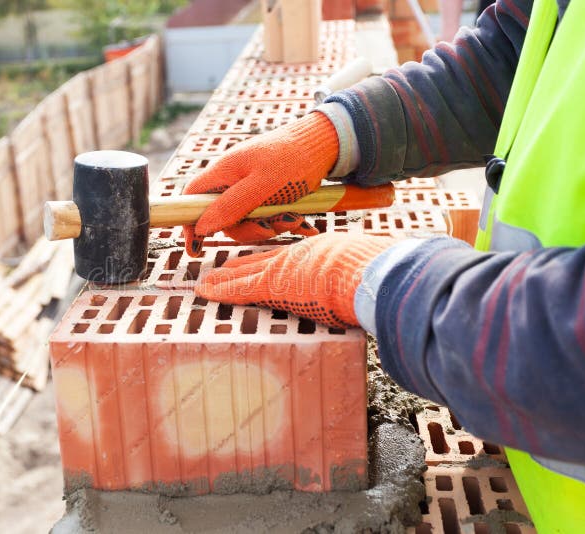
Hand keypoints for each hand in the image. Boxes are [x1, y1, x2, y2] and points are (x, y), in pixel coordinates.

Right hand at [183, 112, 338, 255]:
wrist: (325, 144)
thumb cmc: (294, 159)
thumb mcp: (262, 186)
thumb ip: (230, 206)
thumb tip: (201, 227)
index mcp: (224, 171)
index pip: (191, 197)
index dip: (190, 223)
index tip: (196, 248)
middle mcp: (233, 180)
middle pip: (222, 217)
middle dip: (247, 229)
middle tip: (270, 227)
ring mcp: (250, 187)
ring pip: (247, 221)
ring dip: (270, 226)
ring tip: (293, 218)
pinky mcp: (267, 193)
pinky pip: (266, 216)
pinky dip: (282, 221)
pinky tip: (300, 219)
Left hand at [195, 233, 396, 327]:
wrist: (367, 272)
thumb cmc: (375, 271)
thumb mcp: (368, 265)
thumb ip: (363, 272)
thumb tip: (380, 280)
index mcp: (318, 255)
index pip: (287, 260)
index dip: (269, 262)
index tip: (260, 265)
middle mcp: (296, 259)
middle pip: (261, 263)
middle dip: (240, 268)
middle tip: (223, 270)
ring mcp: (284, 270)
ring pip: (246, 274)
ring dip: (224, 279)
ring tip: (206, 283)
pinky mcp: (273, 285)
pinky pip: (241, 288)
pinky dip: (221, 290)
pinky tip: (205, 292)